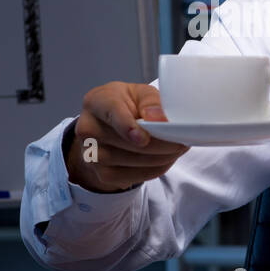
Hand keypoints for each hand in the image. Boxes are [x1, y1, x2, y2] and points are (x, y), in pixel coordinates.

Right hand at [65, 82, 189, 191]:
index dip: (128, 127)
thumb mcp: (140, 94)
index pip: (111, 113)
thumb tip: (160, 118)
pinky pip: (133, 176)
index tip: (144, 138)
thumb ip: (151, 102)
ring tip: (177, 149)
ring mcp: (91, 154)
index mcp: (97, 102)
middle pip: (125, 142)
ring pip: (131, 162)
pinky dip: (154, 169)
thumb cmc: (126, 105)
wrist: (108, 126)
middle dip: (159, 144)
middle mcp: (88, 129)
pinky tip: (165, 159)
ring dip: (160, 158)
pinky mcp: (102, 174)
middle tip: (181, 141)